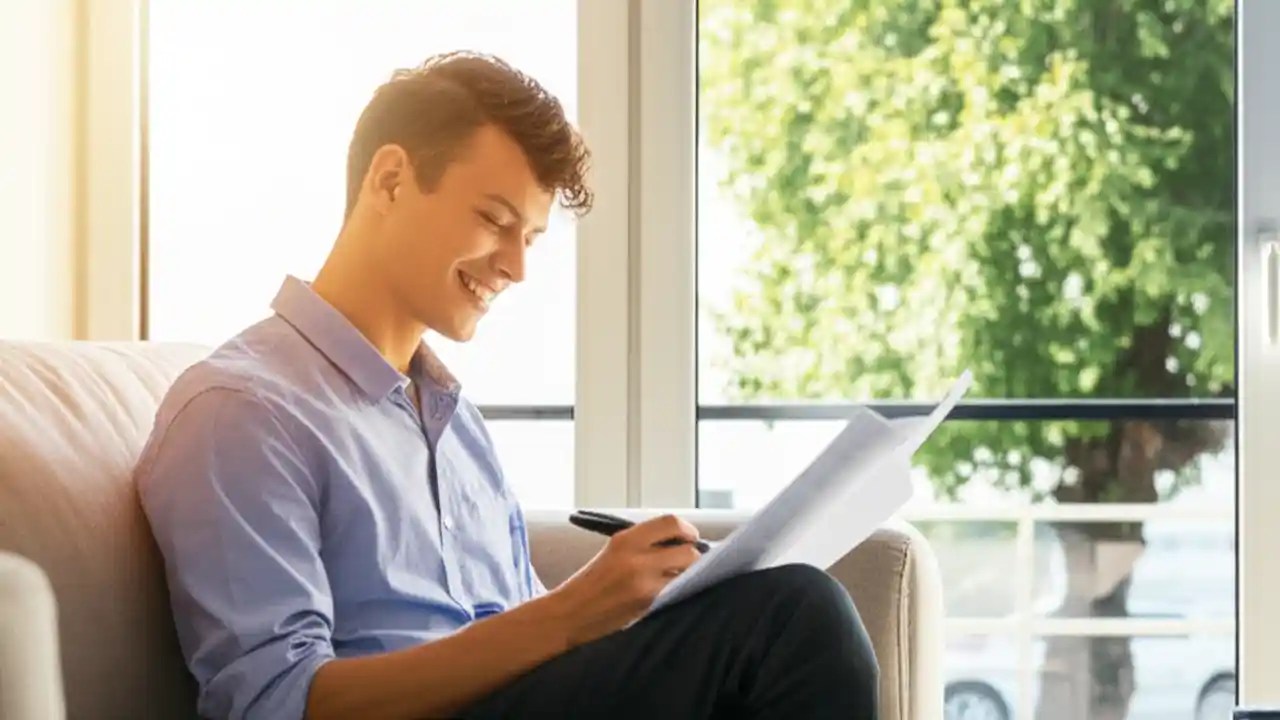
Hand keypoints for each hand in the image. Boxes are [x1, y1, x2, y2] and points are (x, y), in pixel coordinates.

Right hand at [546, 514, 703, 646]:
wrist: (569, 614)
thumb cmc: (590, 584)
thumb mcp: (614, 552)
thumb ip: (644, 543)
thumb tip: (682, 542)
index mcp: (626, 539)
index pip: (671, 523)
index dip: (688, 530)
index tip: (691, 538)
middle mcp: (636, 557)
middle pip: (689, 551)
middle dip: (695, 558)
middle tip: (690, 563)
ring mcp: (644, 583)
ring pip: (688, 575)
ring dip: (690, 577)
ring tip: (680, 580)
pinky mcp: (648, 605)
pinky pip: (677, 593)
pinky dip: (680, 592)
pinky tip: (672, 595)